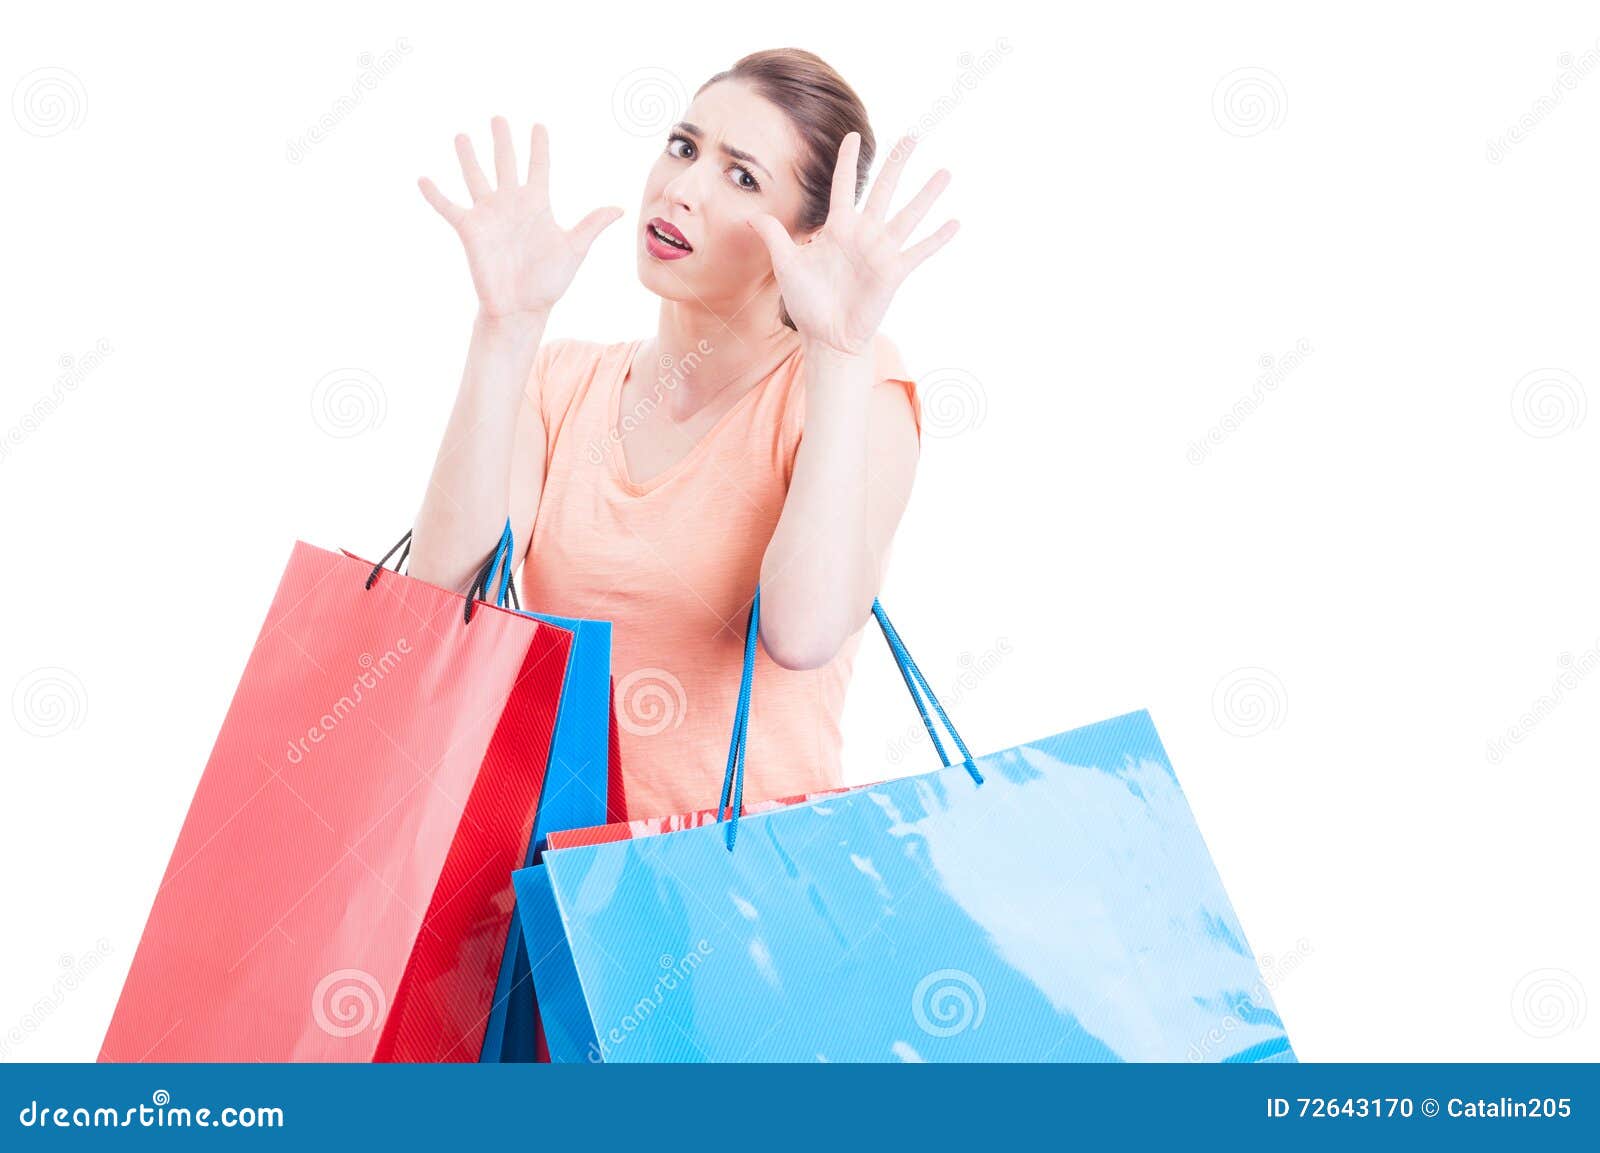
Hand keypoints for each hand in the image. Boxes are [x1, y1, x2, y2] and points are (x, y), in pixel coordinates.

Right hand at [419, 116, 621, 321]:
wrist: (521, 308)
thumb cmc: (549, 282)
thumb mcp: (573, 250)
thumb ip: (591, 225)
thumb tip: (620, 209)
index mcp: (537, 204)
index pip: (539, 168)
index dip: (539, 147)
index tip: (539, 125)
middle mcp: (510, 204)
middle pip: (506, 163)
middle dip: (503, 141)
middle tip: (498, 118)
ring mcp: (488, 215)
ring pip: (476, 177)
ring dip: (468, 157)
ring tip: (461, 135)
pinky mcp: (469, 230)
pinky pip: (449, 207)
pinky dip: (435, 195)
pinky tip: (423, 179)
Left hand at [746, 132, 957, 357]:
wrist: (826, 336)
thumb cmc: (807, 302)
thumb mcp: (786, 264)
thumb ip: (774, 236)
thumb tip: (751, 217)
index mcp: (838, 227)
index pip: (845, 186)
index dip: (848, 161)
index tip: (853, 136)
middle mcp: (863, 234)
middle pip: (884, 189)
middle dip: (897, 163)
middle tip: (912, 136)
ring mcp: (881, 252)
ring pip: (908, 215)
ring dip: (927, 195)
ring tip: (945, 173)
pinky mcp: (893, 272)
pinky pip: (919, 251)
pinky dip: (937, 238)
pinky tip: (955, 222)